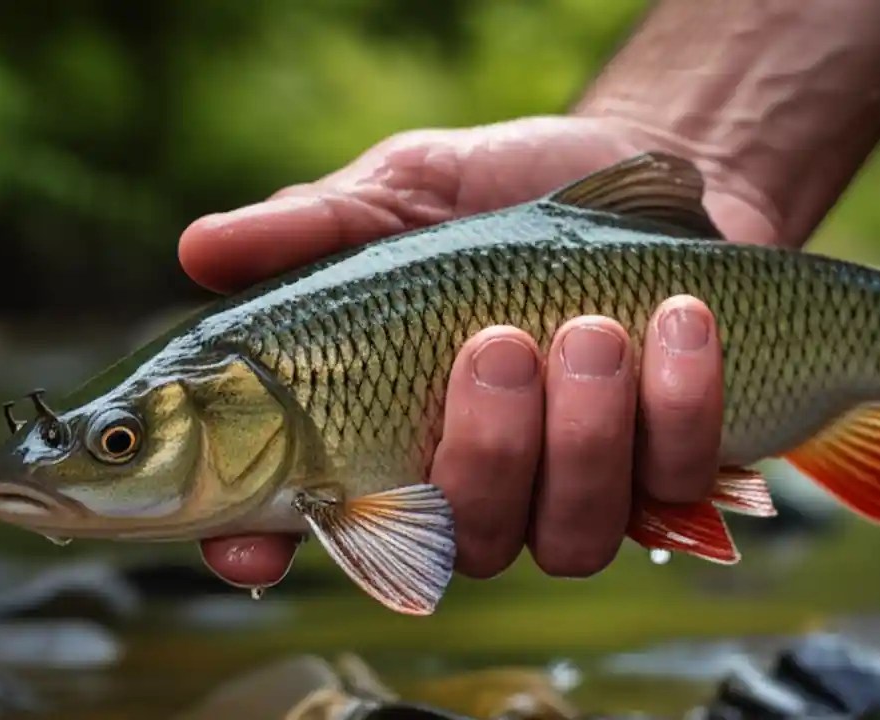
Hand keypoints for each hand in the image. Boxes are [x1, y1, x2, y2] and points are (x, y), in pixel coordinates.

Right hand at [179, 115, 778, 578]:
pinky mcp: (662, 477)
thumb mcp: (405, 191)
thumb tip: (199, 249)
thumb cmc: (501, 197)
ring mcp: (568, 494)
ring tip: (595, 327)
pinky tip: (679, 321)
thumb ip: (315, 226)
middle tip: (501, 340)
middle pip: (457, 540)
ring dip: (583, 435)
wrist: (647, 180)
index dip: (264, 544)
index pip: (301, 516)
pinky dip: (676, 408)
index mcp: (383, 430)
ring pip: (565, 537)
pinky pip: (668, 489)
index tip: (254, 543)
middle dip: (488, 449)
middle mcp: (468, 485)